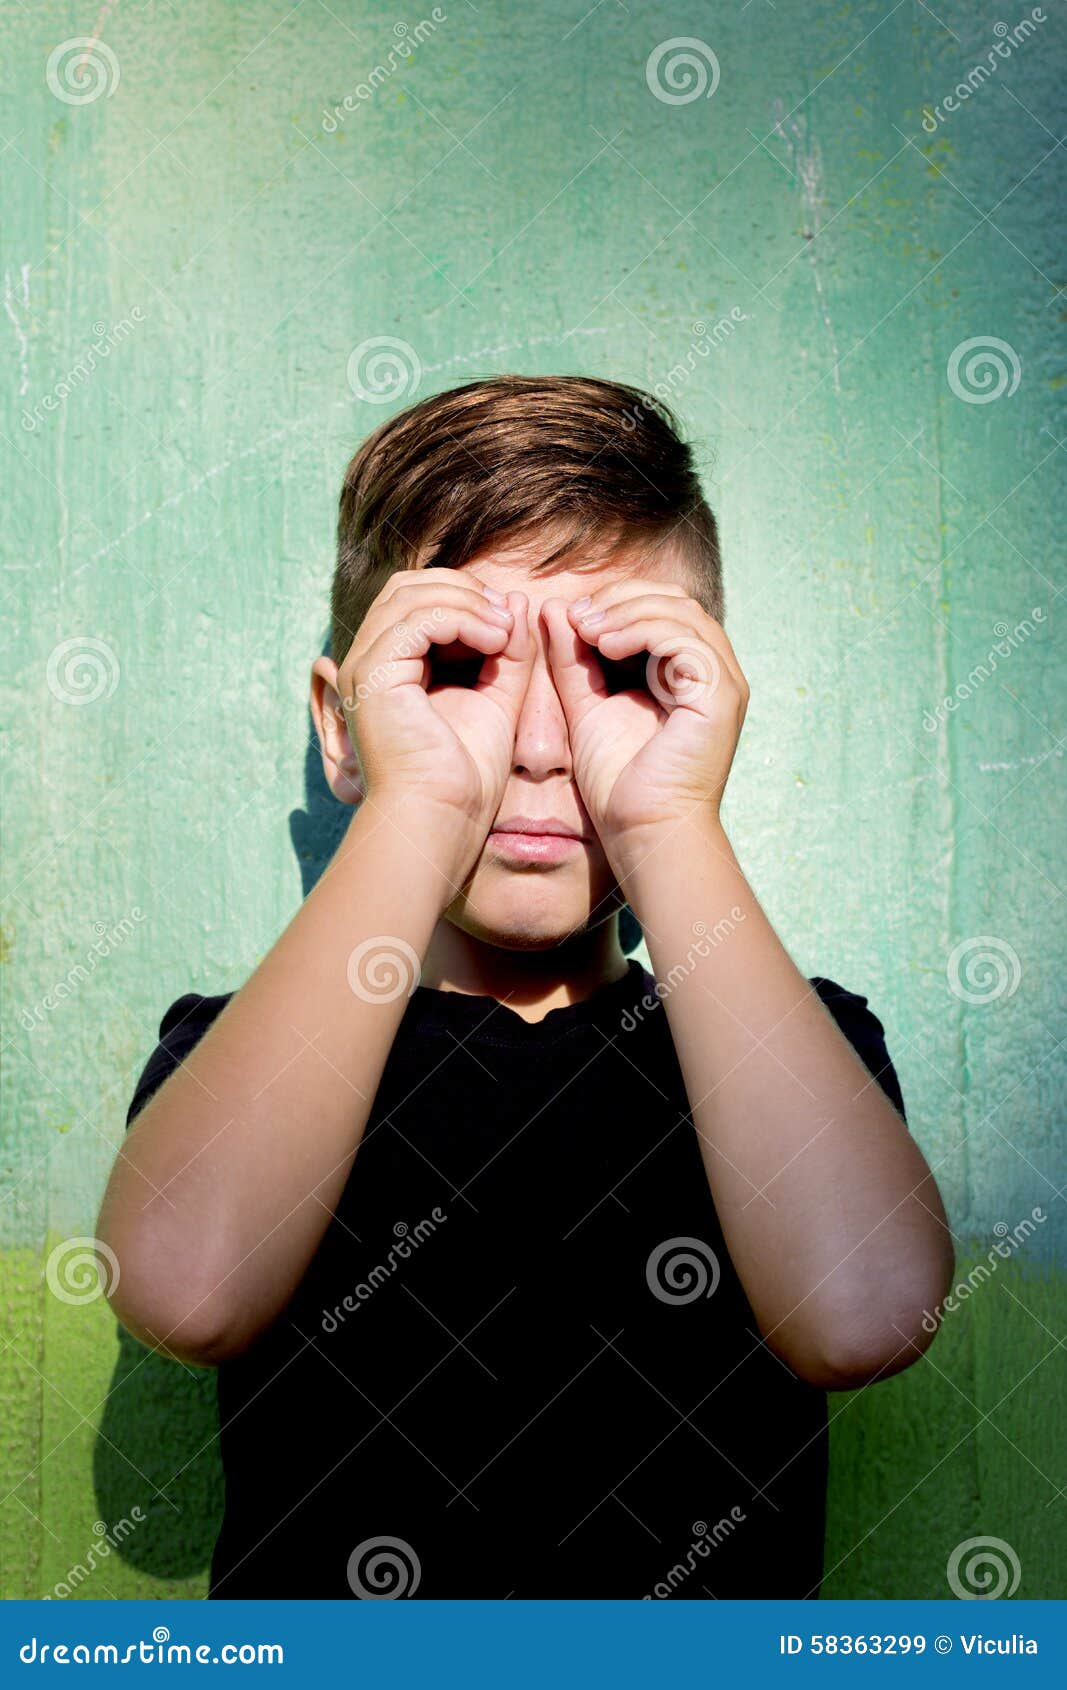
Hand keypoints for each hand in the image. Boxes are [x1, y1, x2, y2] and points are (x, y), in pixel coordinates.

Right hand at [337, 569, 533, 874]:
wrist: (444, 818)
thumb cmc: (465, 775)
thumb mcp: (497, 697)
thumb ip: (508, 651)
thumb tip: (519, 601)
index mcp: (390, 666)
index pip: (417, 598)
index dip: (466, 595)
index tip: (511, 619)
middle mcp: (368, 661)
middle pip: (408, 586)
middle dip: (464, 589)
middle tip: (508, 615)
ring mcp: (364, 666)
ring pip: (412, 595)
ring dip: (469, 603)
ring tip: (506, 629)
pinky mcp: (372, 675)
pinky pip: (417, 619)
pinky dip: (461, 618)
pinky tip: (494, 640)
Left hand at [542, 582, 748, 857]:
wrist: (643, 830)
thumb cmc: (619, 781)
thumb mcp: (587, 705)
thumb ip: (573, 660)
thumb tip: (554, 608)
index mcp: (689, 672)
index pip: (662, 607)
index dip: (617, 601)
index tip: (571, 616)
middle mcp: (714, 671)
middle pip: (675, 600)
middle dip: (622, 598)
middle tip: (578, 614)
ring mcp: (723, 681)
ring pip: (680, 612)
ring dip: (627, 611)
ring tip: (587, 628)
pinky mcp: (721, 695)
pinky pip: (684, 639)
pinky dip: (642, 630)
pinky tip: (605, 644)